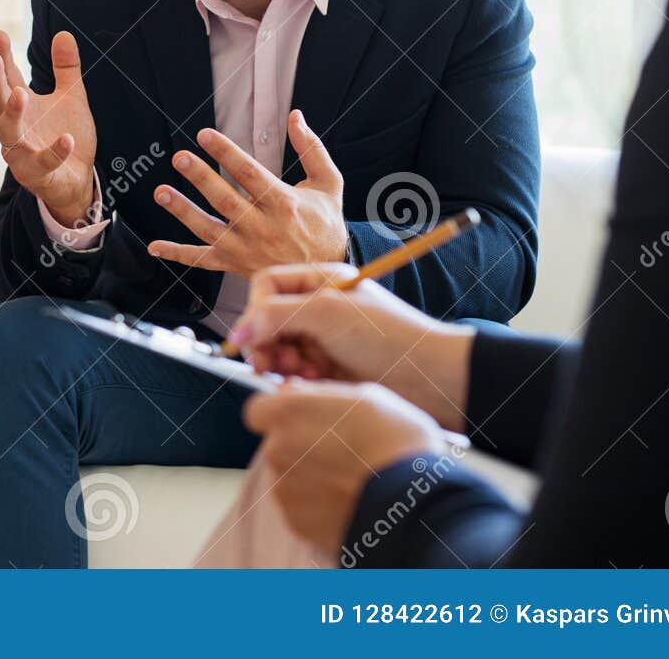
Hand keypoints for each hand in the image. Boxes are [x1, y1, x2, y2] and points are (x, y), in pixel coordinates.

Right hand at [0, 29, 97, 226]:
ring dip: (12, 113)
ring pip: (8, 132)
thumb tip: (64, 33)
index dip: (2, 57)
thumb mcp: (70, 97)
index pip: (6, 79)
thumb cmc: (65, 135)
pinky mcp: (37, 174)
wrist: (75, 179)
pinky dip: (54, 151)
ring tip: (20, 93)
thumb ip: (66, 69)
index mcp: (20, 107)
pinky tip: (67, 138)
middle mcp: (14, 128)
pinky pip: (43, 162)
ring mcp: (21, 152)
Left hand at [148, 109, 346, 272]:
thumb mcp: (328, 184)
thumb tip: (296, 116)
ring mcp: (246, 249)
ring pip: (208, 228)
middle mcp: (262, 227)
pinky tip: (155, 246)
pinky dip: (178, 254)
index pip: (249, 173)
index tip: (204, 135)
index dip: (225, 153)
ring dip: (182, 211)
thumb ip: (311, 149)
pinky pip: (202, 260)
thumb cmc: (325, 225)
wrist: (325, 274)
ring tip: (161, 192)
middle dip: (200, 177)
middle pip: (225, 200)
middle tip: (179, 158)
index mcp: (283, 203)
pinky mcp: (235, 265)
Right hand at [231, 263, 473, 428]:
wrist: (431, 378)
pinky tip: (314, 385)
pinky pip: (296, 373)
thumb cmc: (388, 337)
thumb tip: (236, 333)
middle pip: (268, 321)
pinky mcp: (330, 370)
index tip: (253, 338)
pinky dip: (298, 380)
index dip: (254, 311)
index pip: (267, 287)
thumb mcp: (327, 314)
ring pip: (280, 350)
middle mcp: (320, 308)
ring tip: (301, 375)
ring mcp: (325, 339)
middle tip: (271, 366)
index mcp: (322, 282)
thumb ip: (276, 318)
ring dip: (283, 364)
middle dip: (267, 343)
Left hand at [242, 379, 451, 553]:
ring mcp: (284, 489)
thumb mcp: (365, 396)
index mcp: (288, 413)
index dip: (279, 414)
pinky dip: (318, 503)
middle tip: (340, 451)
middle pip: (277, 444)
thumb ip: (320, 393)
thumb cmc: (396, 443)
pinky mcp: (297, 521)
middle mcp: (276, 450)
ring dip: (310, 475)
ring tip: (351, 478)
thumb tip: (294, 393)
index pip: (259, 411)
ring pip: (289, 476)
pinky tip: (349, 499)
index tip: (302, 418)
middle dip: (300, 445)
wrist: (415, 504)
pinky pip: (300, 506)